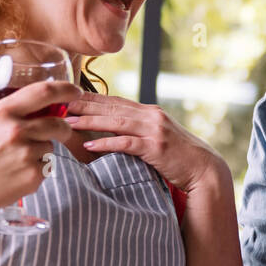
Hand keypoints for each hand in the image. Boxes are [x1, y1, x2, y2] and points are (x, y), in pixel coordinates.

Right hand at [0, 69, 78, 216]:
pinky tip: (17, 172)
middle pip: (58, 124)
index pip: (43, 92)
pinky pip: (46, 167)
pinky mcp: (33, 177)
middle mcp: (18, 132)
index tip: (74, 90)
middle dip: (63, 126)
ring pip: (50, 147)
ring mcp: (27, 156)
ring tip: (18, 156)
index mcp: (2, 113)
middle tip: (58, 129)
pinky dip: (37, 168)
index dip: (65, 89)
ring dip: (42, 149)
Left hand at [64, 95, 226, 191]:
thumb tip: (117, 132)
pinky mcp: (156, 147)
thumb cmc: (180, 158)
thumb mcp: (160, 137)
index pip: (116, 101)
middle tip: (61, 103)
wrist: (205, 169)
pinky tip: (90, 144)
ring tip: (69, 122)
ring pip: (116, 121)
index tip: (70, 96)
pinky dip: (106, 142)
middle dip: (85, 105)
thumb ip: (141, 130)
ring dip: (90, 121)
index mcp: (151, 112)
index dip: (92, 97)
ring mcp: (154, 130)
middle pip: (112, 107)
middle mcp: (152, 116)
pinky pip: (126, 142)